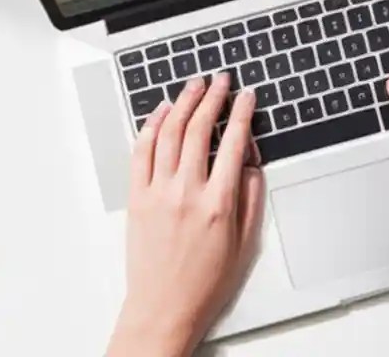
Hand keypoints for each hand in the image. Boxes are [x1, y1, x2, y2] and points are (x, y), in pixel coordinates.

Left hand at [107, 74, 264, 356]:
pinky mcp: (136, 198)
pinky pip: (141, 151)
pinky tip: (161, 112)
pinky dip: (151, 126)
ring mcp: (158, 193)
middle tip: (221, 80)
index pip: (233, 143)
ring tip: (194, 85)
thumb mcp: (245, 244)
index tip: (246, 95)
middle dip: (213, 97)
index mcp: (219, 204)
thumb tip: (251, 164)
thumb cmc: (204, 282)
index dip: (241, 112)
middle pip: (199, 129)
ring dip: (183, 103)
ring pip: (169, 133)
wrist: (163, 306)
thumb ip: (251, 199)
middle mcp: (187, 193)